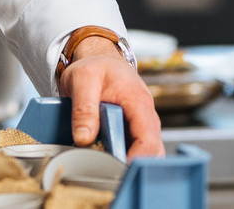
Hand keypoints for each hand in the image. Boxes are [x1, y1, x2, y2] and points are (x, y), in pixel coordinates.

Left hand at [57, 38, 163, 159]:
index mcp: (139, 103)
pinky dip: (121, 158)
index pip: (148, 141)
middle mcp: (146, 117)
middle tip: (107, 174)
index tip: (117, 171)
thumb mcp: (82, 79)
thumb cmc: (95, 66)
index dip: (135, 160)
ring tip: (101, 168)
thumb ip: (83, 108)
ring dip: (126, 163)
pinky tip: (103, 161)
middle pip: (151, 153)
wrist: (99, 59)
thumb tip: (84, 138)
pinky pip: (132, 150)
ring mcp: (142, 126)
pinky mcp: (133, 131)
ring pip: (143, 154)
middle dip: (132, 166)